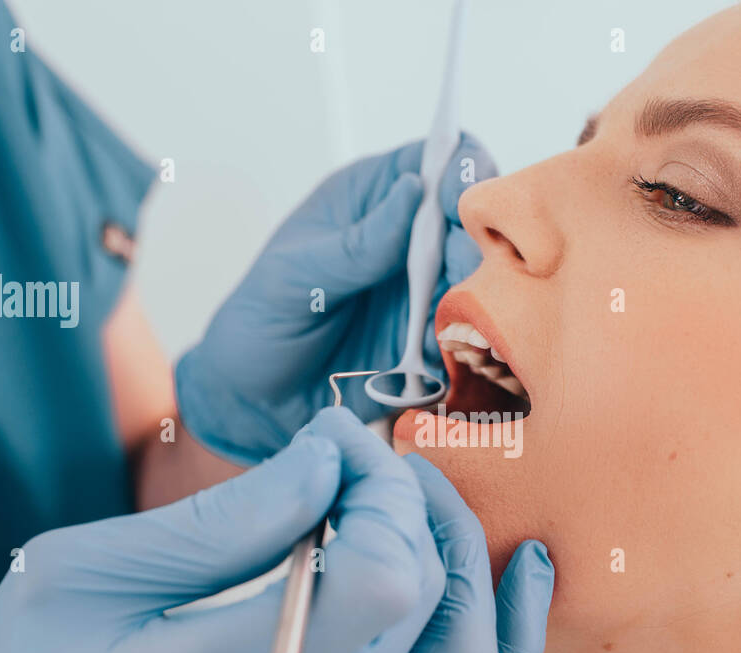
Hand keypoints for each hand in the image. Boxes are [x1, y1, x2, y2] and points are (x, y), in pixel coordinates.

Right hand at [0, 408, 551, 652]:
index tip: (339, 444)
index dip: (381, 493)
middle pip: (430, 610)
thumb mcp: (76, 576)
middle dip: (416, 507)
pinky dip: (505, 646)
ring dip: (467, 565)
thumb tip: (333, 460)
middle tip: (369, 462)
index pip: (379, 582)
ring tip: (422, 504)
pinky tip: (515, 578)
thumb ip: (221, 520)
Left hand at [175, 134, 494, 463]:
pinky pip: (473, 334)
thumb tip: (413, 190)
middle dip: (481, 244)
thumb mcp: (296, 276)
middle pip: (474, 221)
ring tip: (455, 322)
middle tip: (461, 276)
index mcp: (373, 199)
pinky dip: (475, 343)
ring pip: (484, 278)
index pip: (437, 161)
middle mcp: (409, 239)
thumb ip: (357, 242)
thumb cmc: (261, 323)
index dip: (463, 171)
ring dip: (483, 297)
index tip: (463, 204)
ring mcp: (426, 290)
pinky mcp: (435, 340)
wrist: (256, 402)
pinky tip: (454, 356)